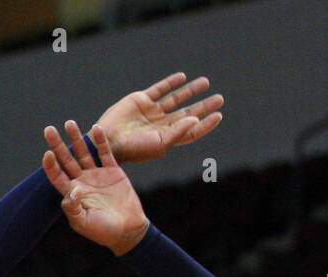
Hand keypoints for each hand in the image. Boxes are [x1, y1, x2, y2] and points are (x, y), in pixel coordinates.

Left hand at [42, 123, 149, 254]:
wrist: (128, 230)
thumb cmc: (103, 231)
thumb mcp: (84, 223)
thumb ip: (73, 208)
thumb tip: (72, 190)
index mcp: (72, 193)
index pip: (57, 176)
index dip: (50, 165)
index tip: (47, 154)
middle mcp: (82, 181)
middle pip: (66, 159)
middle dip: (57, 144)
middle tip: (48, 129)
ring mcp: (97, 175)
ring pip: (84, 152)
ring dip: (77, 138)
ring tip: (69, 123)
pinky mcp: (113, 171)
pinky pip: (105, 153)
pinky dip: (101, 141)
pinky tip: (96, 128)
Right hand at [95, 72, 222, 162]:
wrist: (108, 139)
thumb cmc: (134, 148)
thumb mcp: (159, 143)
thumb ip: (178, 131)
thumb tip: (195, 118)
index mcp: (167, 138)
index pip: (191, 130)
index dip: (205, 123)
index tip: (218, 115)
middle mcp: (161, 124)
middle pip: (187, 113)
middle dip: (203, 106)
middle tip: (219, 98)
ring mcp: (151, 112)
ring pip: (175, 99)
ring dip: (190, 91)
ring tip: (205, 82)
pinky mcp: (140, 100)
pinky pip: (159, 89)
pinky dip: (170, 83)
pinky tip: (182, 77)